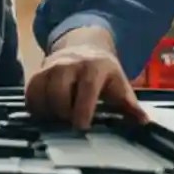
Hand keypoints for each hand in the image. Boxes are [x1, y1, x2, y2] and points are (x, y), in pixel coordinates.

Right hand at [24, 28, 147, 129]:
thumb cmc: (104, 73)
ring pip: (42, 93)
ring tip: (58, 121)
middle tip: (69, 126)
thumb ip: (129, 104)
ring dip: (48, 113)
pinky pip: (30, 93)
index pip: (87, 88)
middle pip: (60, 93)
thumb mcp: (119, 84)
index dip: (82, 109)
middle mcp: (70, 64)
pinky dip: (35, 108)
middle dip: (63, 113)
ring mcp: (51, 67)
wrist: (84, 46)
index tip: (81, 128)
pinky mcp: (38, 73)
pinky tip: (46, 115)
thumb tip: (144, 122)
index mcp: (94, 68)